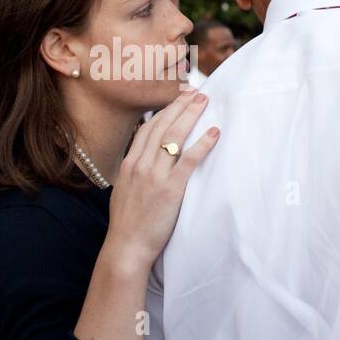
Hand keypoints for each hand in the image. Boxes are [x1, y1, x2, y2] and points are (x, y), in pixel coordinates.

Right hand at [102, 88, 219, 266]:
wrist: (126, 247)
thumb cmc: (128, 224)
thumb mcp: (124, 191)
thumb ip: (134, 173)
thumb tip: (143, 162)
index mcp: (129, 164)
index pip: (147, 129)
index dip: (163, 111)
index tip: (176, 99)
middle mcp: (140, 164)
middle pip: (162, 126)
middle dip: (180, 105)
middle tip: (195, 92)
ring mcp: (154, 175)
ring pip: (174, 136)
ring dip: (191, 115)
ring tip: (204, 101)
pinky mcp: (170, 189)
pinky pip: (189, 160)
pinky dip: (203, 143)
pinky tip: (214, 133)